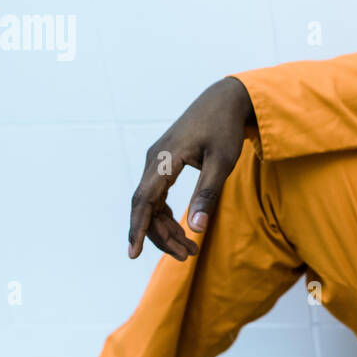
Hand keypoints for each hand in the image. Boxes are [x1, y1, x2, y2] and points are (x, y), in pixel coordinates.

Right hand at [127, 76, 256, 260]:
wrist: (223, 100)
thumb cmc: (224, 129)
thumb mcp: (222, 162)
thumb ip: (208, 194)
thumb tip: (197, 228)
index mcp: (164, 160)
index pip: (144, 201)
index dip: (137, 229)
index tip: (133, 254)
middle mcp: (154, 160)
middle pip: (147, 208)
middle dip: (163, 236)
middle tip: (188, 256)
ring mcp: (157, 162)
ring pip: (152, 204)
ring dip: (166, 228)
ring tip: (190, 249)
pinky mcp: (164, 164)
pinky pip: (157, 196)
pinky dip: (167, 215)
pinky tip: (181, 229)